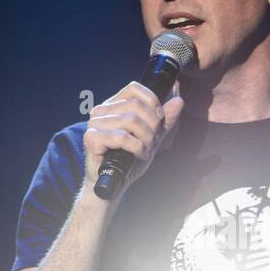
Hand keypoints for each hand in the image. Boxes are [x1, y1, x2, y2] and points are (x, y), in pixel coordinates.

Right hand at [84, 80, 184, 194]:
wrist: (114, 182)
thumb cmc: (129, 159)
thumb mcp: (152, 136)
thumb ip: (165, 120)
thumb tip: (178, 101)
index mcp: (113, 105)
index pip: (134, 88)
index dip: (152, 101)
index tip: (159, 120)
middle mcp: (101, 111)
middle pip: (136, 105)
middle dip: (152, 126)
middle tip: (152, 142)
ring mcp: (94, 123)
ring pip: (130, 120)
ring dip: (145, 139)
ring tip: (145, 150)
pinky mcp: (91, 138)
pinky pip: (122, 137)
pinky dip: (136, 147)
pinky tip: (138, 154)